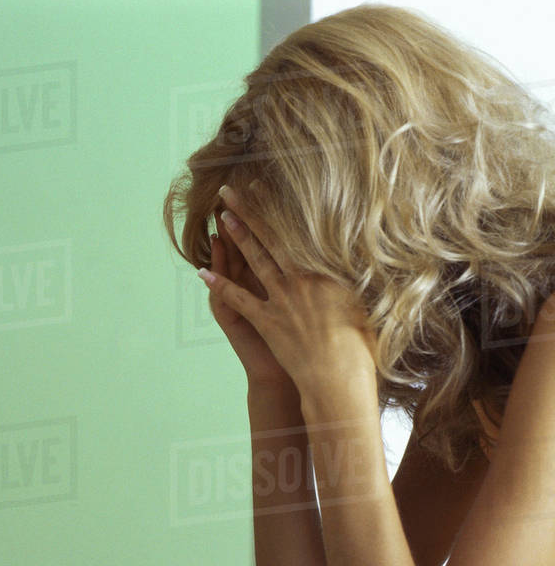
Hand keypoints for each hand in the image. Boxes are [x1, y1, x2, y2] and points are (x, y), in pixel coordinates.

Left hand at [198, 184, 375, 395]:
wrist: (339, 377)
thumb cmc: (359, 345)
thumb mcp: (361, 303)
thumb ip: (349, 277)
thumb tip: (355, 254)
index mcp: (326, 272)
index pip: (299, 231)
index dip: (278, 208)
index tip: (264, 187)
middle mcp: (302, 279)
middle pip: (272, 238)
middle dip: (250, 212)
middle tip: (230, 190)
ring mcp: (282, 299)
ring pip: (255, 260)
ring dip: (237, 237)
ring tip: (222, 216)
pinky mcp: (266, 320)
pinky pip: (237, 298)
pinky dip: (219, 285)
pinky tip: (203, 272)